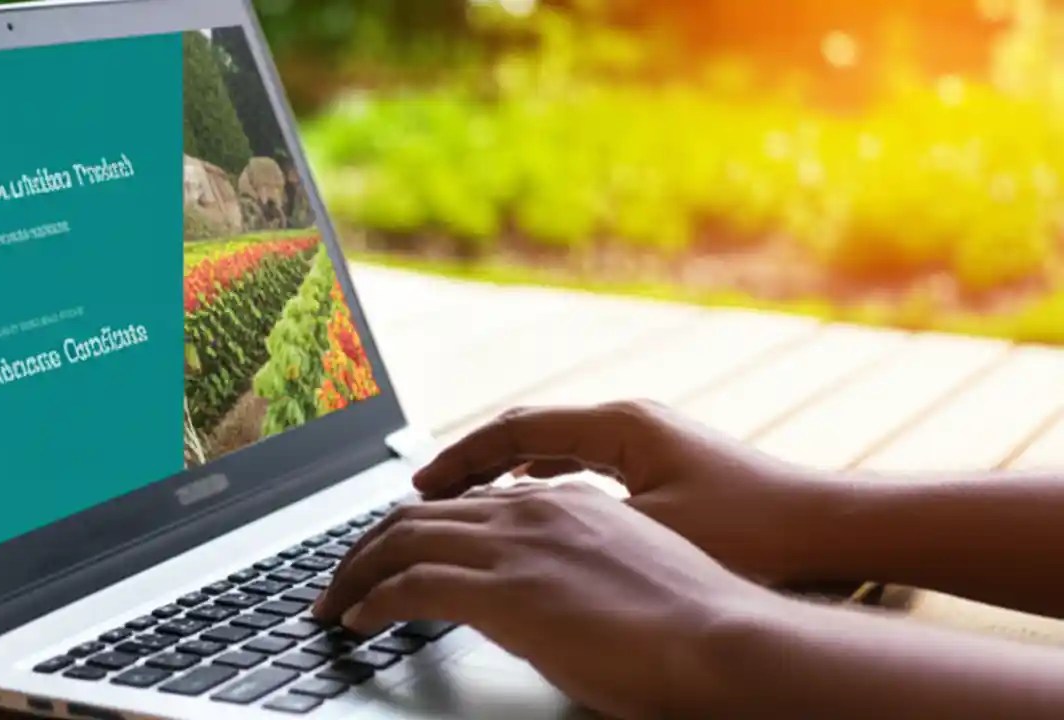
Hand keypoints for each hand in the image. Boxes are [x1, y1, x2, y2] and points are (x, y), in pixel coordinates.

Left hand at [313, 484, 775, 719]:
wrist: (724, 640)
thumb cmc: (690, 624)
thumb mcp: (623, 576)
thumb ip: (574, 570)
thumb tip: (543, 594)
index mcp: (562, 504)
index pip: (463, 505)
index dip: (416, 528)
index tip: (391, 554)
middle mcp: (530, 512)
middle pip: (419, 514)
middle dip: (368, 548)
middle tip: (340, 578)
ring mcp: (515, 547)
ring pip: (402, 541)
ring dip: (356, 572)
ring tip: (333, 602)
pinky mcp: (504, 591)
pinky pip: (410, 586)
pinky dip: (371, 600)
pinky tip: (357, 621)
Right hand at [415, 401, 841, 585]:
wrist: (829, 527)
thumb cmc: (754, 531)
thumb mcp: (654, 532)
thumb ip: (579, 524)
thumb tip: (512, 530)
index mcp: (620, 427)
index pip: (516, 431)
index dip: (460, 458)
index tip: (420, 484)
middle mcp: (628, 421)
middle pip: (528, 431)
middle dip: (472, 461)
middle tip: (425, 491)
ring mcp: (646, 438)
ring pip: (554, 444)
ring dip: (506, 468)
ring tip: (463, 496)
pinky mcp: (661, 460)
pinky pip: (582, 459)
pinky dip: (543, 475)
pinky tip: (530, 494)